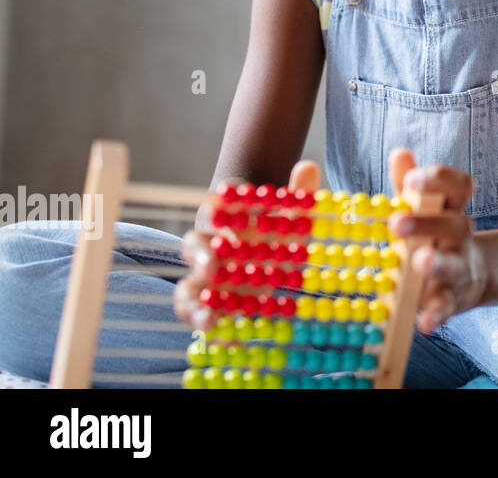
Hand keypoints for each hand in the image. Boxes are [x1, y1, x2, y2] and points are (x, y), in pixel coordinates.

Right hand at [173, 159, 321, 331]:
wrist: (272, 269)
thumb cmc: (278, 238)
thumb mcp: (294, 220)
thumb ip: (299, 196)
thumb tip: (308, 166)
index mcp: (224, 223)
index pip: (212, 211)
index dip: (215, 211)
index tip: (224, 213)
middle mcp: (208, 251)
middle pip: (191, 247)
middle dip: (200, 255)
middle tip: (215, 264)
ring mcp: (205, 283)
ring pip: (185, 290)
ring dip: (192, 303)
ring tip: (207, 316)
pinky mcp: (210, 309)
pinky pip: (199, 318)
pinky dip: (206, 327)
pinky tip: (221, 335)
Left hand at [386, 148, 487, 333]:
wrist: (472, 276)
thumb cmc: (436, 235)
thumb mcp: (424, 208)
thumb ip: (410, 183)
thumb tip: (400, 152)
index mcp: (452, 210)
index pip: (460, 187)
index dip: (440, 180)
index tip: (412, 180)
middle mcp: (460, 237)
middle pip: (457, 224)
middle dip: (429, 222)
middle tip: (397, 224)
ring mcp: (459, 269)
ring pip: (454, 265)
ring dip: (438, 264)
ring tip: (421, 262)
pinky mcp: (453, 300)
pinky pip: (448, 307)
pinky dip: (437, 314)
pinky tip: (424, 323)